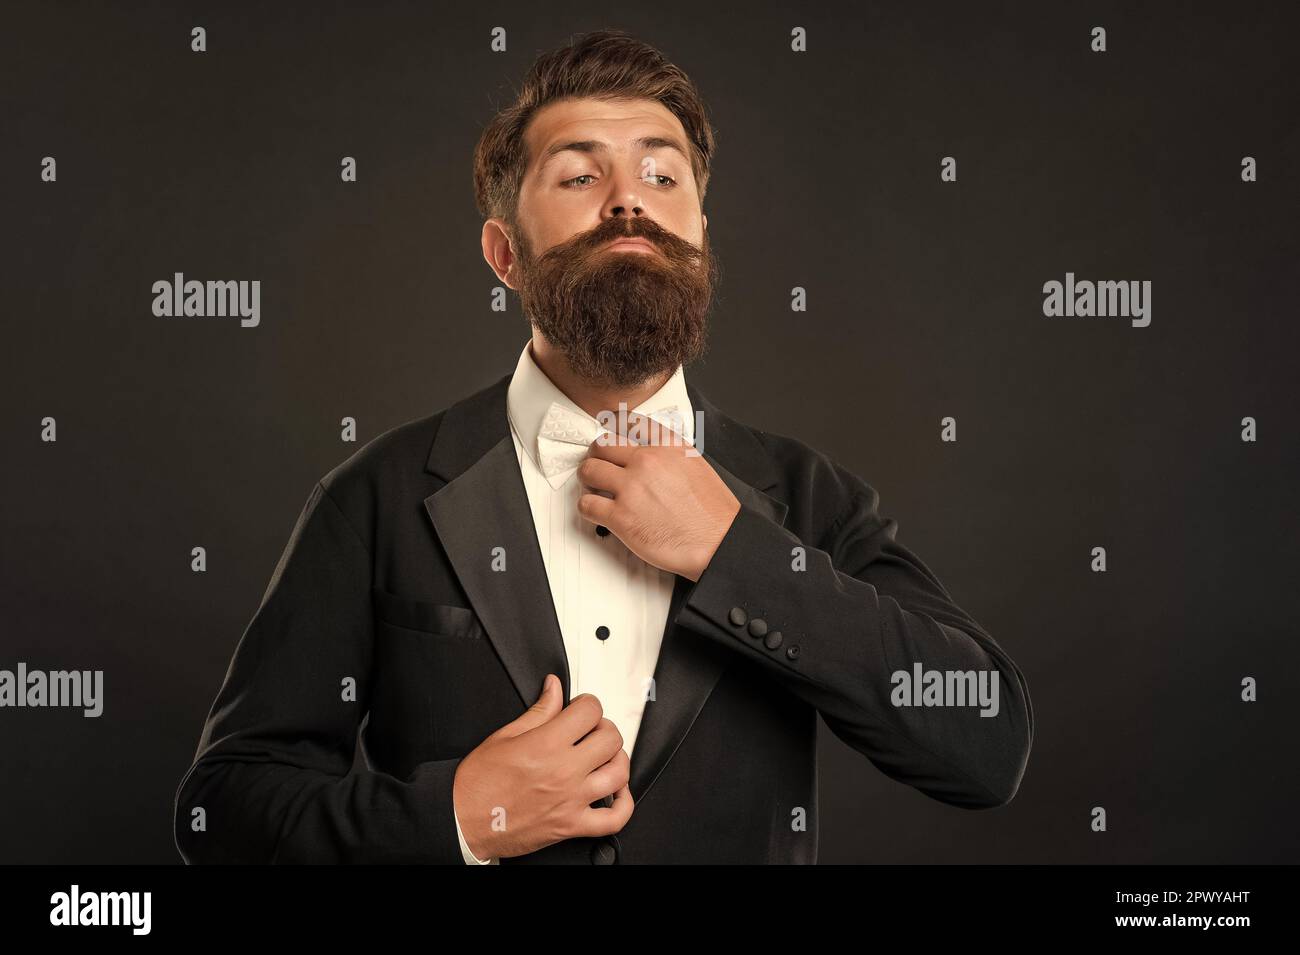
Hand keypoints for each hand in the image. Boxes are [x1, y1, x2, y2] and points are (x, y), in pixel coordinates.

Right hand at [452, 674, 632, 859]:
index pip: (590, 711)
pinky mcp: (571, 826)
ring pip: (619, 773)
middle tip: (590, 731)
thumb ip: (538, 711)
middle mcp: (563, 772)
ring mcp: (571, 800)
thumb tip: (553, 688)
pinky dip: (624, 804)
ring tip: (604, 756)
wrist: (463, 821)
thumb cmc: (477, 784)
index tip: (580, 709)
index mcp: (546, 745)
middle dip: (603, 728)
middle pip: (610, 739)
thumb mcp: (504, 736)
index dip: (587, 704)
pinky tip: (617, 791)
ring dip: (617, 759)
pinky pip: (614, 819)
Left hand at [576, 411, 740, 580]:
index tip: (608, 430)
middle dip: (597, 455)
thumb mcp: (696, 466)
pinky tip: (599, 512)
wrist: (719, 542)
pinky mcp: (621, 517)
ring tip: (596, 489)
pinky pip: (586, 504)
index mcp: (668, 446)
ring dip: (588, 480)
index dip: (613, 424)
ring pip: (588, 470)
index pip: (629, 421)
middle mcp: (647, 461)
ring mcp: (631, 488)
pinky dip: (588, 507)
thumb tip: (650, 456)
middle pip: (601, 445)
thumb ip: (669, 456)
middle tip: (599, 466)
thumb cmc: (713, 513)